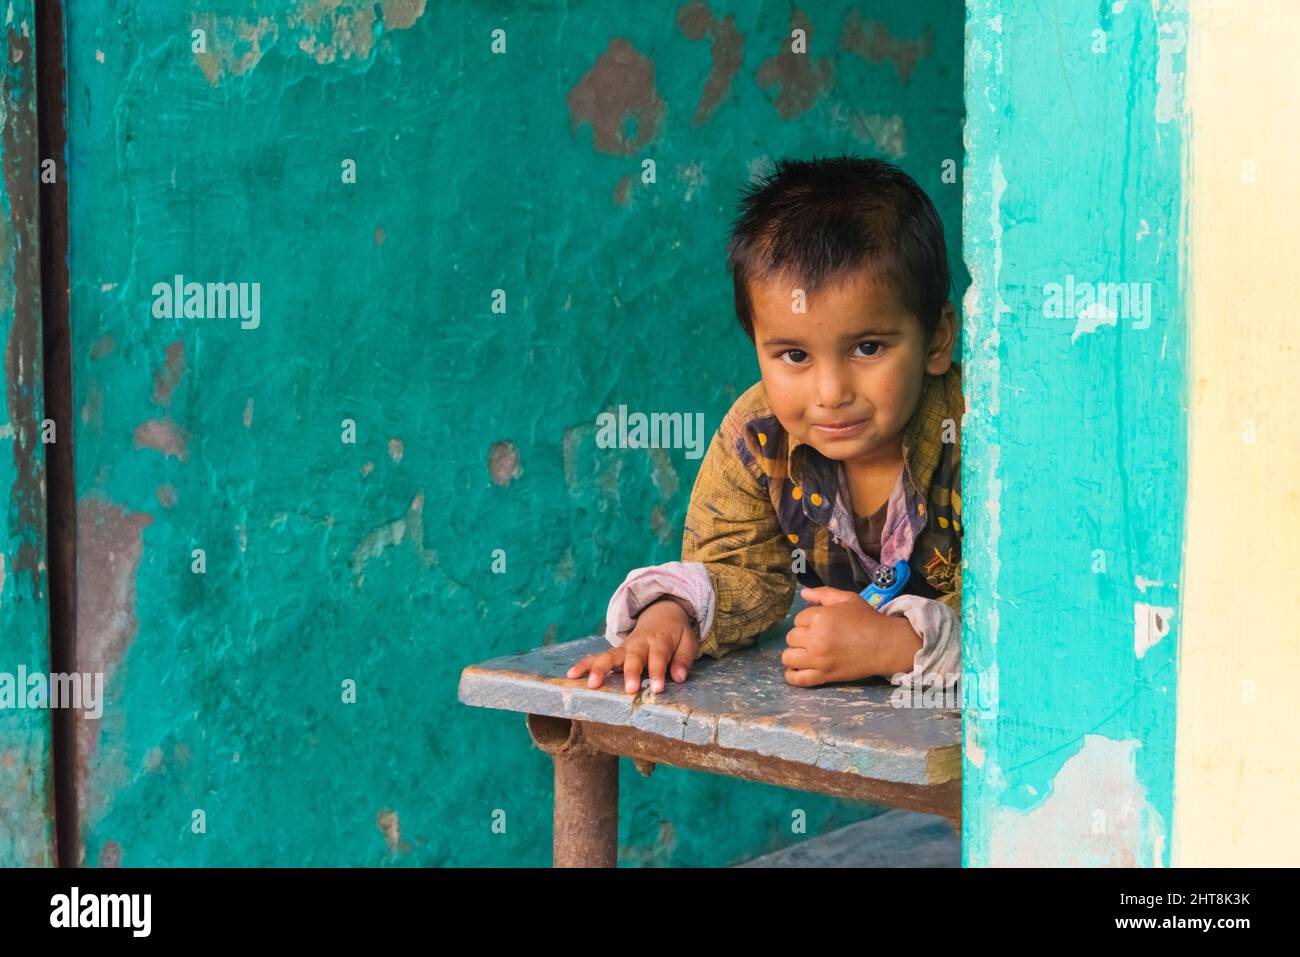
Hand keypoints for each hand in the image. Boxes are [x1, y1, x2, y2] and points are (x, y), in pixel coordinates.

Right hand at [566, 597, 699, 694]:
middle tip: (629, 689)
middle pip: (632, 657)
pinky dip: (585, 664)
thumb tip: (679, 677)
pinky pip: (597, 657)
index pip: (658, 657)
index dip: (658, 672)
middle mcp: (639, 644)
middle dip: (630, 673)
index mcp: (659, 641)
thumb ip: (683, 659)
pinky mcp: (614, 652)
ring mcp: (624, 647)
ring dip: (600, 669)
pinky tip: (571, 674)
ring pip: (610, 656)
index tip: (657, 688)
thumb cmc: (675, 633)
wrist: (661, 613)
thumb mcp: (688, 640)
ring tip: (591, 684)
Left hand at [782, 586, 921, 686]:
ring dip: (795, 654)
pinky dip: (792, 675)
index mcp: (820, 617)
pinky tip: (797, 669)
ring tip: (807, 652)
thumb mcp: (847, 599)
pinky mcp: (824, 676)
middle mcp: (816, 639)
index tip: (820, 624)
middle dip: (801, 636)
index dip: (808, 621)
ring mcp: (819, 660)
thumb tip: (803, 593)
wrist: (886, 645)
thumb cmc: (868, 620)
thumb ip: (823, 594)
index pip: (798, 619)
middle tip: (816, 637)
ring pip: (788, 657)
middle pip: (791, 638)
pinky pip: (797, 679)